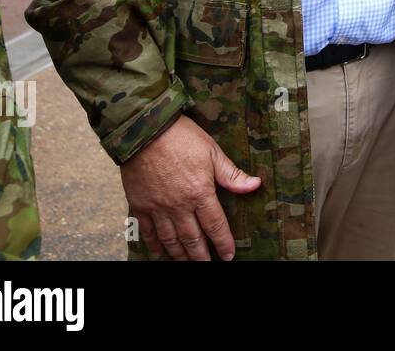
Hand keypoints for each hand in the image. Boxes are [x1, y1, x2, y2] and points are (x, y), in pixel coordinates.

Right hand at [120, 114, 261, 260]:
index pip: (215, 226)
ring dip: (180, 255)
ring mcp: (158, 208)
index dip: (223, 243)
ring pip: (170, 240)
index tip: (228, 255)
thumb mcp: (212, 152)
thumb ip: (232, 174)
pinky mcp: (140, 205)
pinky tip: (160, 253)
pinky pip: (147, 232)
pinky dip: (154, 246)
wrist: (144, 129)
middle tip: (208, 265)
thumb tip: (255, 185)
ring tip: (187, 263)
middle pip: (192, 239)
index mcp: (200, 193)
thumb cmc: (181, 137)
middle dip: (202, 256)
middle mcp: (179, 206)